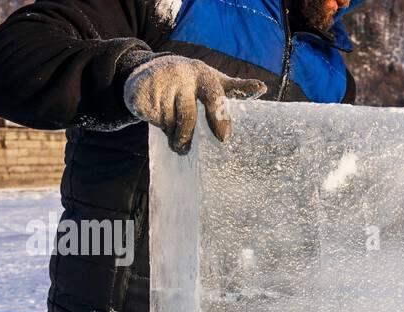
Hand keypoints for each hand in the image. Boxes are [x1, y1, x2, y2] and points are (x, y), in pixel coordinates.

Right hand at [124, 54, 266, 153]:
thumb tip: (262, 88)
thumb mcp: (211, 80)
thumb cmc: (190, 82)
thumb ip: (235, 87)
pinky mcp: (141, 93)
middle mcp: (181, 75)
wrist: (145, 71)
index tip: (229, 133)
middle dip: (190, 136)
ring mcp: (160, 82)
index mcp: (202, 73)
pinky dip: (159, 126)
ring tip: (178, 138)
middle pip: (188, 116)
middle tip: (195, 148)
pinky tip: (158, 117)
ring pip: (171, 123)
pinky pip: (155, 121)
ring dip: (175, 135)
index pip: (214, 95)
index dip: (221, 115)